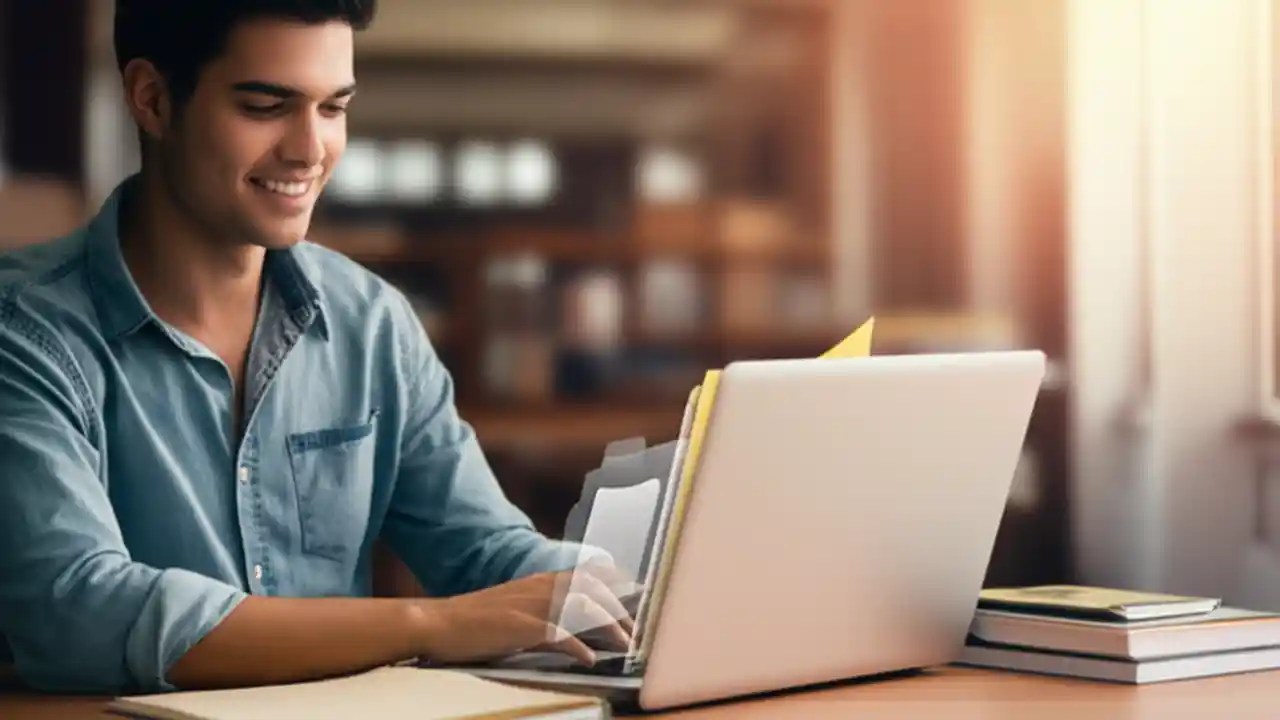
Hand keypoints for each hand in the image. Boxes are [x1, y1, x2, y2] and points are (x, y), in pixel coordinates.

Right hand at [417, 565, 634, 665]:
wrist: (438, 623)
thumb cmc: (475, 623)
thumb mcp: (516, 611)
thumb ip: (544, 614)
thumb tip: (572, 632)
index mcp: (539, 581)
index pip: (587, 577)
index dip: (615, 589)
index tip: (634, 607)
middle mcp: (539, 586)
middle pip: (592, 590)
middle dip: (619, 610)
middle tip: (636, 633)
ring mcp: (530, 604)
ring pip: (582, 607)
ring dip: (609, 625)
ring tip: (625, 645)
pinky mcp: (519, 625)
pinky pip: (557, 632)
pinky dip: (577, 645)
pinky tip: (588, 658)